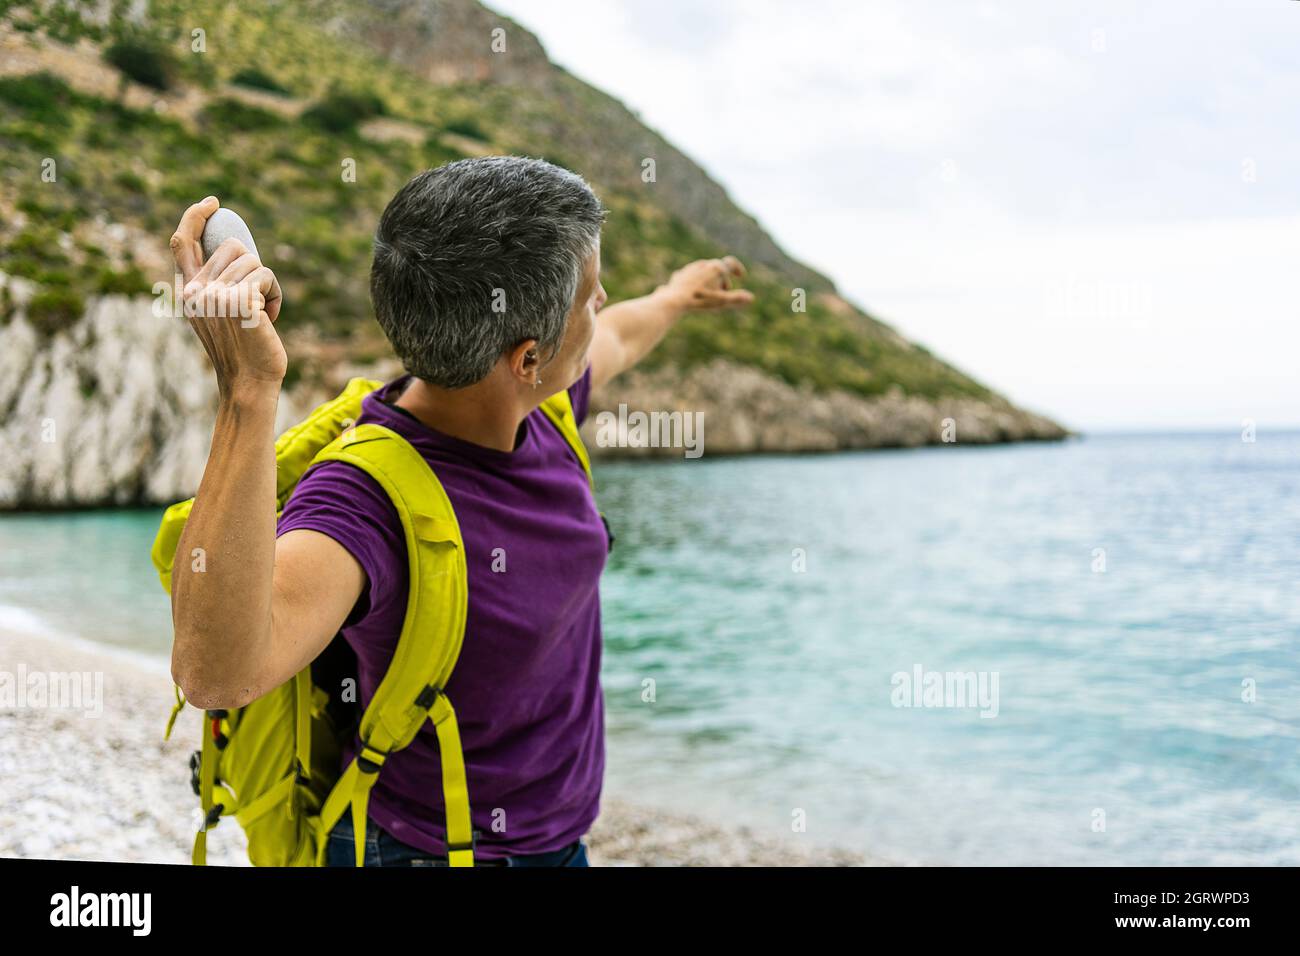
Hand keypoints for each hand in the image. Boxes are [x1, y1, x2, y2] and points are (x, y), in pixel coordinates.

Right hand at [170, 197, 286, 395]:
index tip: (213, 203)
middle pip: (233, 247)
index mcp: (186, 290)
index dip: (194, 216)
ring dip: (267, 286)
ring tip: (261, 314)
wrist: (249, 381)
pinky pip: (267, 276)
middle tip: (254, 301)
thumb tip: (232, 249)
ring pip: (253, 261)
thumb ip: (215, 283)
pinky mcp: (238, 300)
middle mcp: (195, 290)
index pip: (181, 242)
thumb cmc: (242, 348)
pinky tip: (270, 318)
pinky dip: (276, 295)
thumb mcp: (218, 312)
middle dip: (253, 268)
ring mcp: (214, 295)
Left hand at [658, 255, 754, 313]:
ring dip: (710, 279)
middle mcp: (704, 264)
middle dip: (723, 278)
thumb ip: (736, 298)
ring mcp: (691, 268)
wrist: (674, 300)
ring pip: (704, 270)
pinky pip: (692, 276)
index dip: (737, 268)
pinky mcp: (680, 274)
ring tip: (710, 292)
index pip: (731, 263)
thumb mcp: (720, 301)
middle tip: (724, 290)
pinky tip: (695, 292)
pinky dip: (697, 281)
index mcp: (716, 268)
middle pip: (718, 268)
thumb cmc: (700, 300)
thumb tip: (751, 298)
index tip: (741, 276)